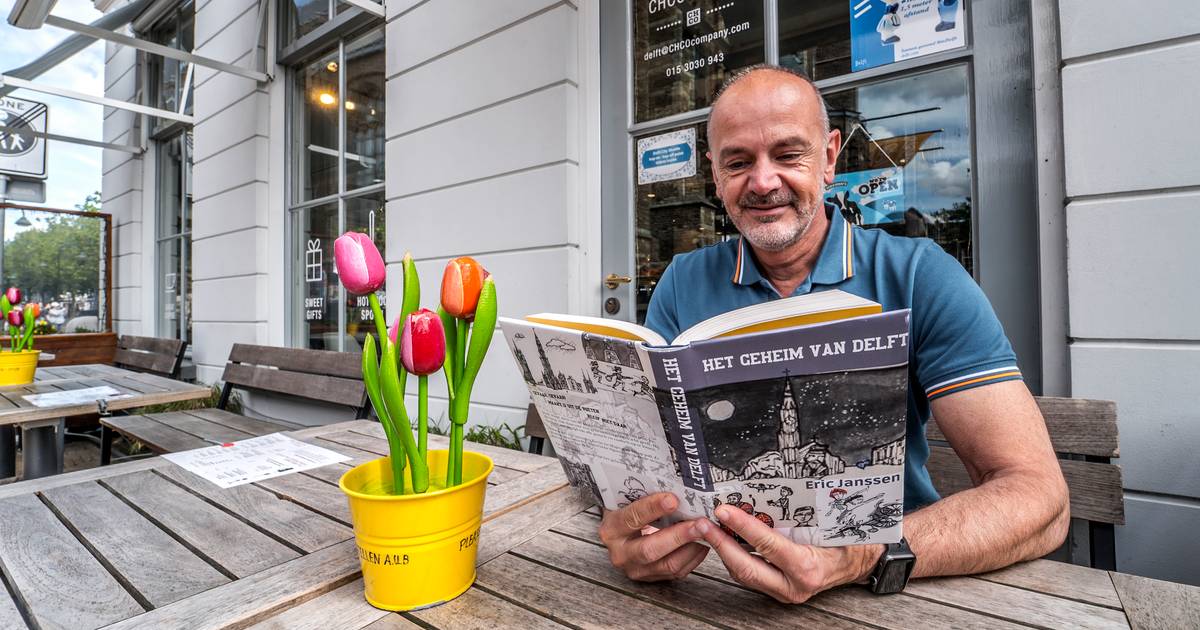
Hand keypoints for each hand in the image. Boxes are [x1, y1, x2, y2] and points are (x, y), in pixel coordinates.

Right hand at [598, 492, 709, 581]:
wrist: (621, 535)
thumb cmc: (628, 512)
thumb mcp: (628, 501)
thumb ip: (645, 495)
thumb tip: (676, 484)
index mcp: (611, 529)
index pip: (632, 518)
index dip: (653, 508)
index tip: (673, 499)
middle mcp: (620, 553)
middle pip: (650, 549)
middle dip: (679, 535)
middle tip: (700, 523)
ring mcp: (636, 569)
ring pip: (668, 564)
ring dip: (691, 547)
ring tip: (706, 531)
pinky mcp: (652, 578)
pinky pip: (677, 572)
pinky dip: (693, 556)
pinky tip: (703, 542)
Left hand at [697, 504, 879, 603]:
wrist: (860, 564)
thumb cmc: (850, 541)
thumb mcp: (831, 524)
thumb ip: (802, 513)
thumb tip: (770, 488)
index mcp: (807, 568)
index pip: (768, 545)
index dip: (743, 526)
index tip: (723, 510)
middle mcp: (793, 585)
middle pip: (746, 567)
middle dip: (720, 544)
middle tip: (702, 523)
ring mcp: (784, 591)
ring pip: (743, 573)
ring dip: (723, 550)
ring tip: (707, 527)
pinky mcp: (778, 589)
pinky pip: (749, 574)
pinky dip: (734, 556)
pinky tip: (724, 539)